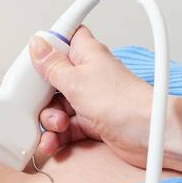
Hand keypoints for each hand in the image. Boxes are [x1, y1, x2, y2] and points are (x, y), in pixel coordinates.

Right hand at [29, 25, 155, 169]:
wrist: (147, 134)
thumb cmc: (123, 102)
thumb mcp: (76, 80)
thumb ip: (52, 65)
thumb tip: (37, 44)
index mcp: (86, 55)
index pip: (63, 40)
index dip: (47, 49)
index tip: (33, 63)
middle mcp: (87, 76)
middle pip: (51, 80)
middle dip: (41, 97)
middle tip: (41, 103)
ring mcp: (89, 100)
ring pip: (56, 107)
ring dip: (50, 120)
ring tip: (57, 127)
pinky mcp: (91, 123)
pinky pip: (65, 128)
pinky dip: (57, 136)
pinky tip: (54, 142)